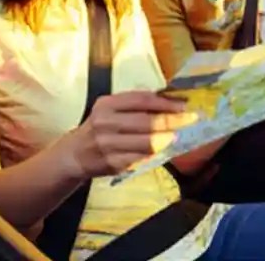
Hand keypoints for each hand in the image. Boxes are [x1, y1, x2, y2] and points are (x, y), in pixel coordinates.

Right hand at [64, 91, 197, 180]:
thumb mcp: (109, 110)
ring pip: (147, 143)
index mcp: (106, 105)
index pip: (141, 100)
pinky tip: (160, 150)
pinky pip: (141, 159)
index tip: (184, 104)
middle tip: (190, 119)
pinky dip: (154, 154)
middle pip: (147, 122)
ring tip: (176, 136)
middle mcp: (105, 123)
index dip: (165, 102)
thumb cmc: (98, 127)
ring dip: (166, 139)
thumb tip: (170, 101)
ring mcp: (109, 145)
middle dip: (172, 120)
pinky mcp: (114, 164)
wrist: (75, 154)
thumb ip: (134, 105)